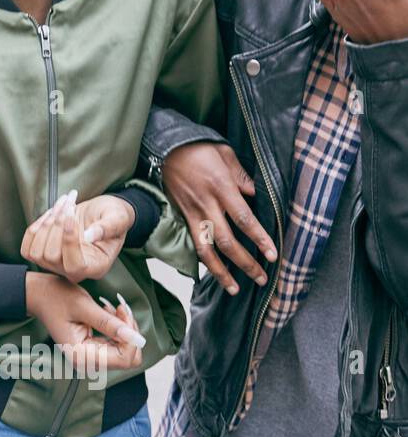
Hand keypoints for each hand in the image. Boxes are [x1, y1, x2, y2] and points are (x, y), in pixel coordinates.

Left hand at [19, 191, 132, 282]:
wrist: (102, 213)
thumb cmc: (114, 216)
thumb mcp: (118, 218)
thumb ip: (108, 227)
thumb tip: (89, 236)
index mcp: (96, 266)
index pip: (75, 265)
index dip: (69, 241)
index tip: (72, 216)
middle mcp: (74, 271)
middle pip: (51, 256)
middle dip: (57, 226)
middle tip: (69, 204)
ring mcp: (57, 265)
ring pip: (37, 252)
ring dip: (46, 223)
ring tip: (62, 204)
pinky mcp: (43, 254)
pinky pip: (28, 248)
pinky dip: (35, 227)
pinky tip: (51, 213)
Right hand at [25, 272, 143, 371]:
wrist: (39, 295)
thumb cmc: (55, 298)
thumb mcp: (84, 307)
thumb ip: (110, 324)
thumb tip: (137, 338)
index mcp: (82, 356)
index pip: (123, 359)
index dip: (130, 337)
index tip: (123, 311)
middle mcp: (87, 361)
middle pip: (127, 357)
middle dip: (129, 332)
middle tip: (120, 308)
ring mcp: (91, 356)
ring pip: (125, 350)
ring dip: (125, 328)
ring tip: (112, 308)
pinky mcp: (94, 349)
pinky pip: (117, 344)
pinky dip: (119, 328)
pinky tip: (109, 313)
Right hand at [162, 141, 276, 294]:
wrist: (165, 148)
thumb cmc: (199, 148)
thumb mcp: (225, 154)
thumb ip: (242, 177)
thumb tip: (256, 195)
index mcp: (221, 188)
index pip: (244, 219)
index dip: (259, 238)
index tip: (272, 255)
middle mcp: (206, 204)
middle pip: (227, 241)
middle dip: (245, 263)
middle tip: (261, 278)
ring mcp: (192, 212)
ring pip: (206, 249)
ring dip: (221, 272)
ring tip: (235, 288)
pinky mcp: (183, 216)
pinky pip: (195, 243)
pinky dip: (204, 261)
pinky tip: (214, 273)